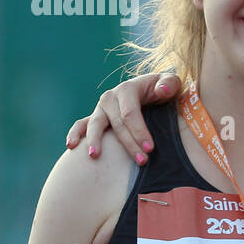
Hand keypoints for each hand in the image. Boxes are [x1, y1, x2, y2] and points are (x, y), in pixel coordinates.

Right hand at [65, 72, 181, 162]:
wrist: (150, 89)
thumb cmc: (163, 88)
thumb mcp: (171, 82)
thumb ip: (169, 84)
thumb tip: (161, 90)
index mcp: (127, 89)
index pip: (130, 113)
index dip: (139, 131)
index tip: (149, 148)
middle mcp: (110, 97)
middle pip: (116, 123)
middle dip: (128, 143)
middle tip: (142, 161)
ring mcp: (101, 108)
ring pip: (95, 124)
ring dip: (95, 140)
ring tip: (95, 156)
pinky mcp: (96, 116)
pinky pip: (81, 124)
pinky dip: (75, 133)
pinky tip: (72, 146)